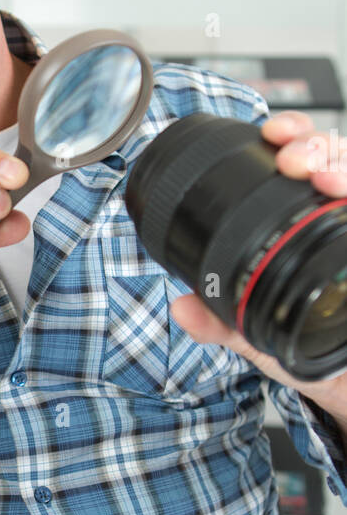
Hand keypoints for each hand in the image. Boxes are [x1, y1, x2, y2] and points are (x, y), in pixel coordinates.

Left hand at [169, 110, 346, 426]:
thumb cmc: (308, 348)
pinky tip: (342, 193)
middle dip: (313, 143)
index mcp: (303, 222)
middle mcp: (337, 216)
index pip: (303, 161)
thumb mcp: (257, 333)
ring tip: (323, 175)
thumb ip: (220, 321)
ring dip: (341, 163)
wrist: (343, 380)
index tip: (271, 134)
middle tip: (292, 157)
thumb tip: (182, 306)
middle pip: (334, 157)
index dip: (292, 136)